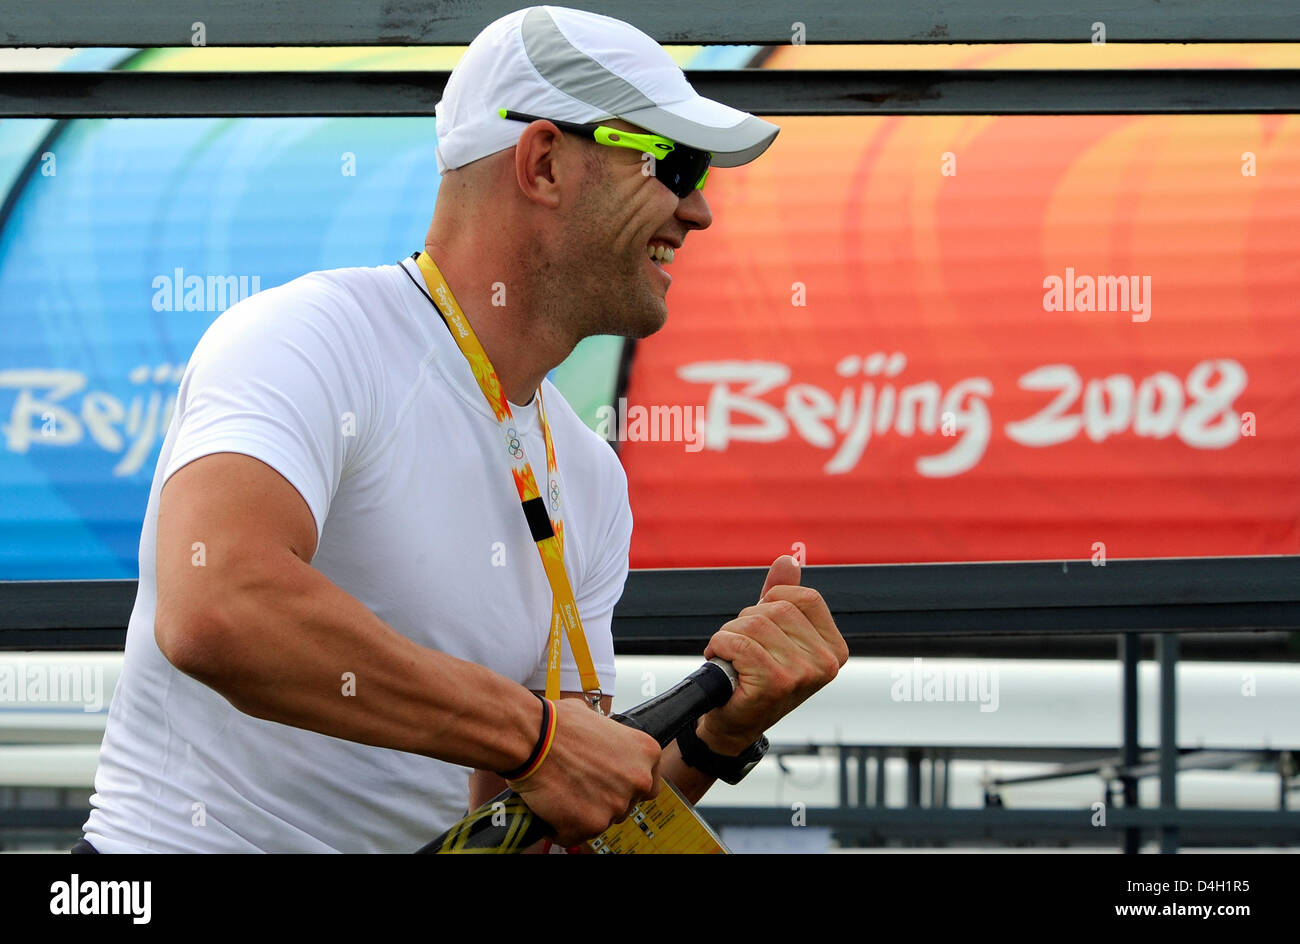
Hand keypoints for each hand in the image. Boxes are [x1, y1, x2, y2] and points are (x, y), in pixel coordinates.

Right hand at [509, 698, 661, 845]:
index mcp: (646, 752)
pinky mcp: (591, 825)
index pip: (648, 783)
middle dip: (604, 799)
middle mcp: (638, 781)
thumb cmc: (557, 725)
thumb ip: (611, 740)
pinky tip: (550, 804)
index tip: (611, 783)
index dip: (626, 785)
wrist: (531, 737)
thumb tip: (604, 746)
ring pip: (602, 821)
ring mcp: (616, 805)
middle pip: (626, 805)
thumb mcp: (597, 720)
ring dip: (583, 812)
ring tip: (562, 790)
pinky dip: (561, 826)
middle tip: (580, 785)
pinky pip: (576, 835)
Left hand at [696, 555, 847, 753]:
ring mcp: (804, 674)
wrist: (733, 723)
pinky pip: (739, 643)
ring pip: (754, 623)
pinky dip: (719, 647)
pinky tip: (722, 664)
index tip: (760, 628)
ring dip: (729, 635)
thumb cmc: (753, 678)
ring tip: (731, 658)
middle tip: (740, 649)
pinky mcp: (776, 683)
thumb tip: (788, 560)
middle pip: (776, 608)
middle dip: (745, 621)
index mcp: (834, 648)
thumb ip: (782, 597)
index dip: (772, 602)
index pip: (804, 597)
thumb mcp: (773, 635)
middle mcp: (827, 663)